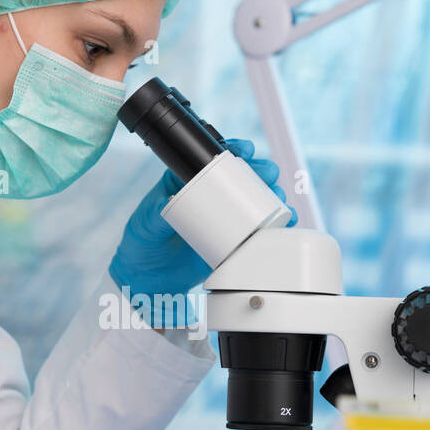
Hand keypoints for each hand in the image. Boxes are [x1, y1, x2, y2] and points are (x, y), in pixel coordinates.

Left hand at [108, 140, 294, 314]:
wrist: (148, 279)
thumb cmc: (142, 243)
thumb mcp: (146, 221)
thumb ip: (157, 210)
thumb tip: (173, 197)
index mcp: (188, 181)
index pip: (214, 160)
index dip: (234, 150)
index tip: (245, 151)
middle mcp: (210, 196)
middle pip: (242, 177)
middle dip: (261, 169)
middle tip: (268, 173)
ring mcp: (223, 219)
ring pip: (255, 200)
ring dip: (273, 194)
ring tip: (279, 196)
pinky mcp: (232, 241)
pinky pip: (257, 229)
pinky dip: (275, 223)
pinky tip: (287, 220)